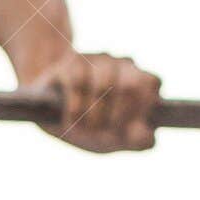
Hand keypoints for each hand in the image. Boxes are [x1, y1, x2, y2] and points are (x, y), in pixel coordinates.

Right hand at [25, 50, 160, 152]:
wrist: (48, 110)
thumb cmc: (88, 124)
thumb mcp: (113, 138)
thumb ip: (135, 140)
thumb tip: (148, 137)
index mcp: (140, 79)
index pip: (150, 82)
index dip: (139, 110)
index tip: (125, 130)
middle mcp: (122, 64)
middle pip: (130, 85)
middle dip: (117, 117)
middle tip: (103, 135)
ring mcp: (97, 59)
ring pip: (104, 84)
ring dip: (95, 115)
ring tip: (85, 132)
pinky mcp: (72, 60)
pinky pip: (78, 81)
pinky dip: (76, 106)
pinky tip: (71, 120)